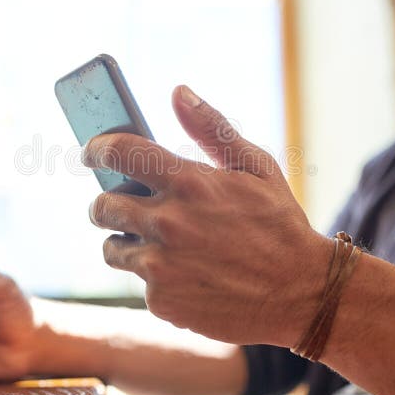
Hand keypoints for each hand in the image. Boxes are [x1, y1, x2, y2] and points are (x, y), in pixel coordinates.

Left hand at [82, 86, 329, 346]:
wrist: (302, 294)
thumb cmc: (279, 224)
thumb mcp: (256, 167)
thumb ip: (213, 128)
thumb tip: (178, 92)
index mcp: (189, 182)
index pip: (118, 152)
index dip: (97, 148)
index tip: (92, 153)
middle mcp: (167, 223)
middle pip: (100, 206)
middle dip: (106, 202)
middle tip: (121, 205)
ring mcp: (161, 266)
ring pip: (112, 248)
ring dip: (126, 242)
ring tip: (157, 243)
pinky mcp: (162, 301)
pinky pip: (140, 282)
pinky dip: (156, 277)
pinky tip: (187, 275)